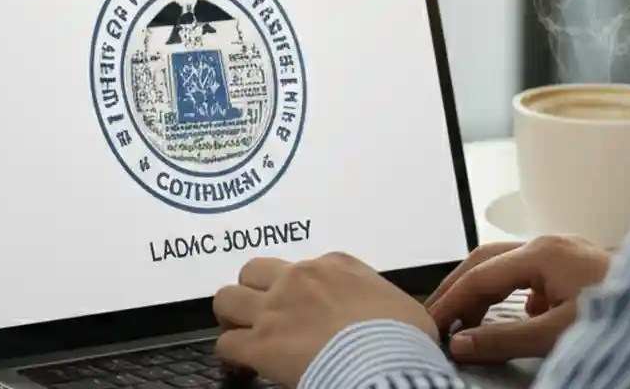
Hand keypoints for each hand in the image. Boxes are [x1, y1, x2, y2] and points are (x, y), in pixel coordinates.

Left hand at [213, 252, 437, 386]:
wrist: (387, 362)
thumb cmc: (403, 338)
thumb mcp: (399, 305)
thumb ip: (376, 301)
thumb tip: (379, 318)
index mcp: (334, 266)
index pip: (304, 268)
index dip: (300, 290)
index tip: (308, 310)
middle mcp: (298, 279)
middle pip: (253, 272)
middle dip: (253, 291)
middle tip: (261, 313)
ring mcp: (275, 309)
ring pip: (226, 299)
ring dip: (231, 317)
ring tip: (240, 332)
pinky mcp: (260, 344)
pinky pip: (227, 344)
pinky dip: (232, 354)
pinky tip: (242, 364)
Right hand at [425, 236, 611, 362]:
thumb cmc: (625, 313)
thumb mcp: (556, 333)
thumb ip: (505, 337)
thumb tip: (463, 344)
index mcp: (542, 252)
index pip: (479, 274)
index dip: (451, 300)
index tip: (431, 323)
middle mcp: (551, 245)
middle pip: (487, 260)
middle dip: (460, 289)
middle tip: (439, 317)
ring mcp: (566, 253)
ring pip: (509, 265)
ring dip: (486, 292)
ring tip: (470, 323)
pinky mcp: (578, 267)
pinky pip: (532, 275)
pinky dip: (514, 295)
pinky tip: (521, 319)